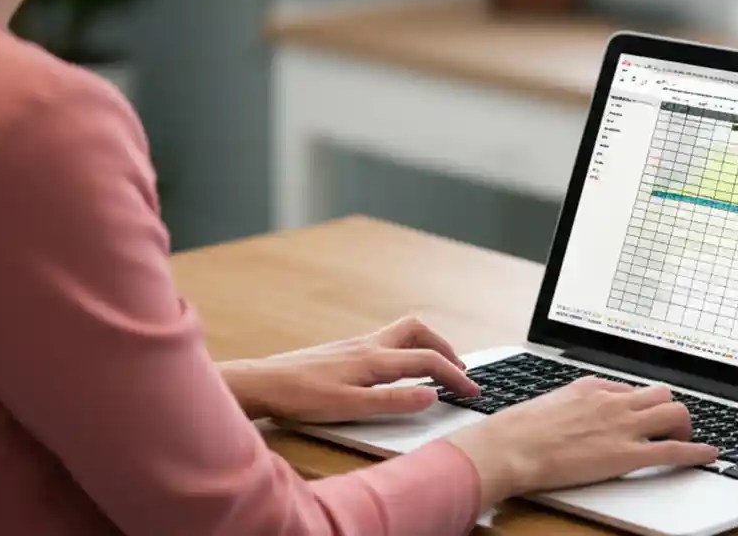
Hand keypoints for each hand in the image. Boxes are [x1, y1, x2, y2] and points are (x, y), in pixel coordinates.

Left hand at [220, 317, 479, 421]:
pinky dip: (404, 349)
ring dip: (425, 344)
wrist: (263, 383)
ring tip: (434, 366)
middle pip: (418, 330)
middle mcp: (368, 345)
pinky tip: (396, 368)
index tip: (474, 391)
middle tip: (458, 370)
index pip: (428, 361)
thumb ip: (394, 400)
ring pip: (401, 331)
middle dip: (444, 346)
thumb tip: (432, 393)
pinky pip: (386, 340)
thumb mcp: (351, 407)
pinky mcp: (344, 349)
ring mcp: (355, 344)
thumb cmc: (303, 397)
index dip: (456, 376)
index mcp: (375, 359)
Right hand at [446, 376, 717, 510]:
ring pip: (675, 412)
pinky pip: (674, 449)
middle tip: (667, 428)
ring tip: (682, 440)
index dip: (642, 404)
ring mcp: (623, 426)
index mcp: (592, 387)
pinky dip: (697, 452)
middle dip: (669, 410)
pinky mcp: (628, 454)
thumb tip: (575, 412)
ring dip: (683, 426)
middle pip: (661, 394)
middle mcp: (613, 400)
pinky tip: (708, 455)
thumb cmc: (519, 431)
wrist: (511, 447)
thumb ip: (571, 405)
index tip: (646, 413)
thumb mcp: (548, 405)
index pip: (631, 388)